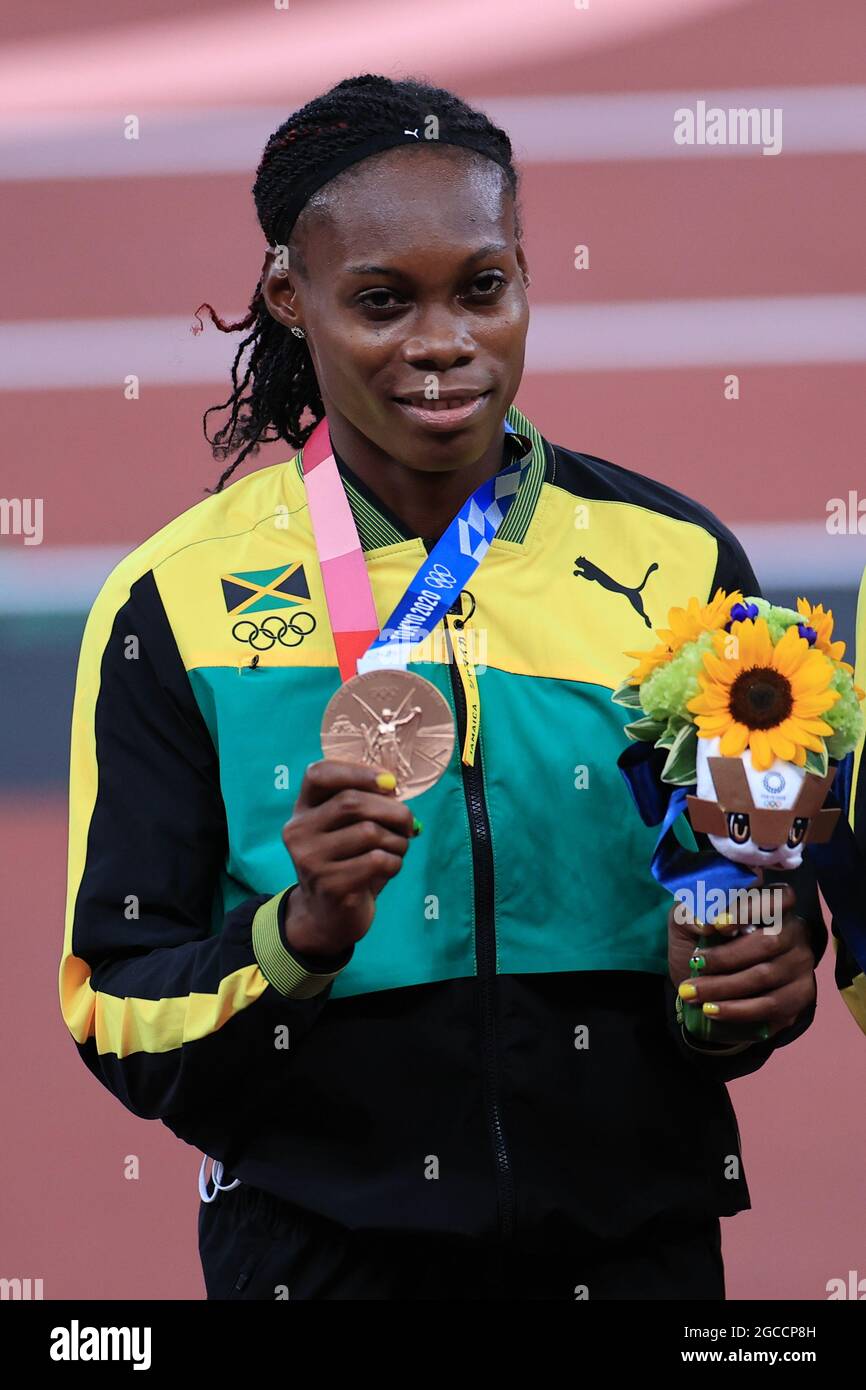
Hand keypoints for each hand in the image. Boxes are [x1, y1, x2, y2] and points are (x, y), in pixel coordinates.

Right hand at [281, 760, 416, 959]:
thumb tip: (392, 785)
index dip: (357, 771)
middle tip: (409, 823)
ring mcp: (310, 860)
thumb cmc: (347, 862)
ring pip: (369, 832)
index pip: (319, 774)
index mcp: (303, 809)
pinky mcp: (329, 885)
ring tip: (397, 849)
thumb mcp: (347, 829)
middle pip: (352, 803)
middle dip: (392, 810)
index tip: (389, 782)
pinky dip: (395, 862)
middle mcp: (299, 831)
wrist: (329, 916)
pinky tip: (389, 868)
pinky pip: (377, 860)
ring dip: (397, 840)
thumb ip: (363, 803)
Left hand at [667, 883, 816, 1044]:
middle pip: (769, 942)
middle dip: (726, 957)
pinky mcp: (800, 996)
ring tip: (692, 992)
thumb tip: (705, 922)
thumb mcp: (685, 923)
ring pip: (766, 976)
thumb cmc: (699, 945)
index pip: (777, 897)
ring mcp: (801, 964)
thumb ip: (690, 913)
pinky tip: (712, 1010)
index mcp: (771, 903)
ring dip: (724, 987)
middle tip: (694, 965)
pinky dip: (737, 1010)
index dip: (751, 910)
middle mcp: (794, 931)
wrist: (705, 987)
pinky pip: (771, 1005)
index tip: (718, 925)